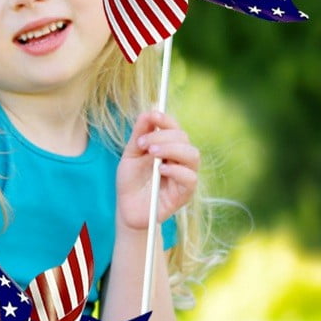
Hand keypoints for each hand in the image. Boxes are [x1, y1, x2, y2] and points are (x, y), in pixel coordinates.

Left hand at [115, 111, 199, 230]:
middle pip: (184, 139)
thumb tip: (147, 112)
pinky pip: (190, 178)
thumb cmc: (130, 181)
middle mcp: (180, 159)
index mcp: (168, 147)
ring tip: (151, 153)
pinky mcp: (185, 194)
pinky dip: (176, 170)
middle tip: (143, 143)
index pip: (174, 128)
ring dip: (171, 149)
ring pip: (192, 155)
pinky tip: (160, 170)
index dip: (166, 120)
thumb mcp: (130, 155)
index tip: (153, 115)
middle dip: (163, 136)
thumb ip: (139, 135)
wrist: (127, 209)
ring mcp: (184, 176)